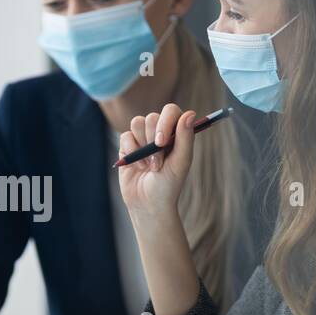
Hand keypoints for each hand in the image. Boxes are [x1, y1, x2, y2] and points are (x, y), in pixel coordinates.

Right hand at [117, 103, 196, 221]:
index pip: (171, 111)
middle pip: (152, 117)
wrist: (148, 204)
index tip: (162, 142)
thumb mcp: (181, 162)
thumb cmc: (169, 185)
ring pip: (137, 122)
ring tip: (149, 165)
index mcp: (176, 133)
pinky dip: (131, 151)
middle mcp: (160, 132)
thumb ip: (185, 138)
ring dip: (142, 146)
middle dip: (152, 140)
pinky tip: (137, 166)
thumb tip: (189, 113)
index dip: (165, 122)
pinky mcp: (127, 145)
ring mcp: (142, 137)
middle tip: (157, 163)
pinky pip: (126, 136)